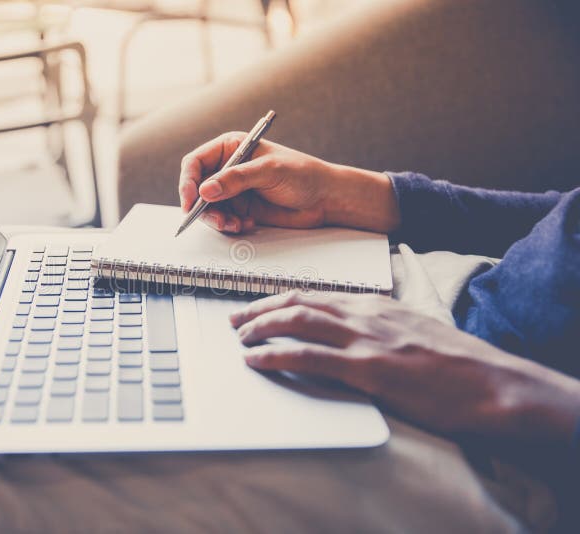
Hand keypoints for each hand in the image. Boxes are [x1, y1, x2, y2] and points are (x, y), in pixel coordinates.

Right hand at [178, 132, 400, 233]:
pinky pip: (223, 220)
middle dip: (202, 207)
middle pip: (197, 188)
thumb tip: (205, 191)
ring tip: (235, 225)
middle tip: (216, 220)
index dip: (188, 181)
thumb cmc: (303, 174)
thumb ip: (237, 179)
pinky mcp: (241, 209)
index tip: (191, 200)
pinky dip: (230, 226)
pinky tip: (247, 224)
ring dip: (217, 220)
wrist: (325, 199)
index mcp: (231, 147)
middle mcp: (228, 169)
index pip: (196, 162)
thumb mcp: (269, 171)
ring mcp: (233, 191)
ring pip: (207, 208)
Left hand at [229, 291, 579, 444]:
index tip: (260, 307)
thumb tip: (362, 322)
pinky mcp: (367, 368)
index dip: (280, 300)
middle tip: (236, 322)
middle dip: (260, 309)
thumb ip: (385, 319)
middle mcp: (364, 314)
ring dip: (259, 329)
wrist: (491, 382)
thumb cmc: (456, 361)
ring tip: (239, 339)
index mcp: (375, 304)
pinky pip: (307, 356)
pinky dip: (274, 355)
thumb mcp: (416, 325)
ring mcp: (364, 339)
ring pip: (296, 322)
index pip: (315, 295)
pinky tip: (256, 360)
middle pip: (297, 303)